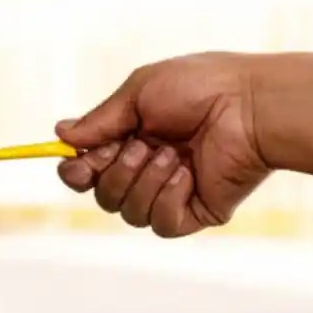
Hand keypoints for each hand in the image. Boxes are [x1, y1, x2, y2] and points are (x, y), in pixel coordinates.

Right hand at [55, 52, 271, 237]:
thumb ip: (100, 120)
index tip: (76, 164)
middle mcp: (149, 170)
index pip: (89, 170)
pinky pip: (159, 223)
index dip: (76, 172)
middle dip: (114, 174)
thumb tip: (61, 133)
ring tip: (174, 155)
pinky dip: (166, 198)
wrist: (251, 106)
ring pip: (128, 213)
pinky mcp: (194, 214)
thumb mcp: (140, 93)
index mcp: (133, 140)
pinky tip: (188, 174)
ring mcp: (171, 194)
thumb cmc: (202, 88)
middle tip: (139, 147)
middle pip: (103, 196)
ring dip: (143, 182)